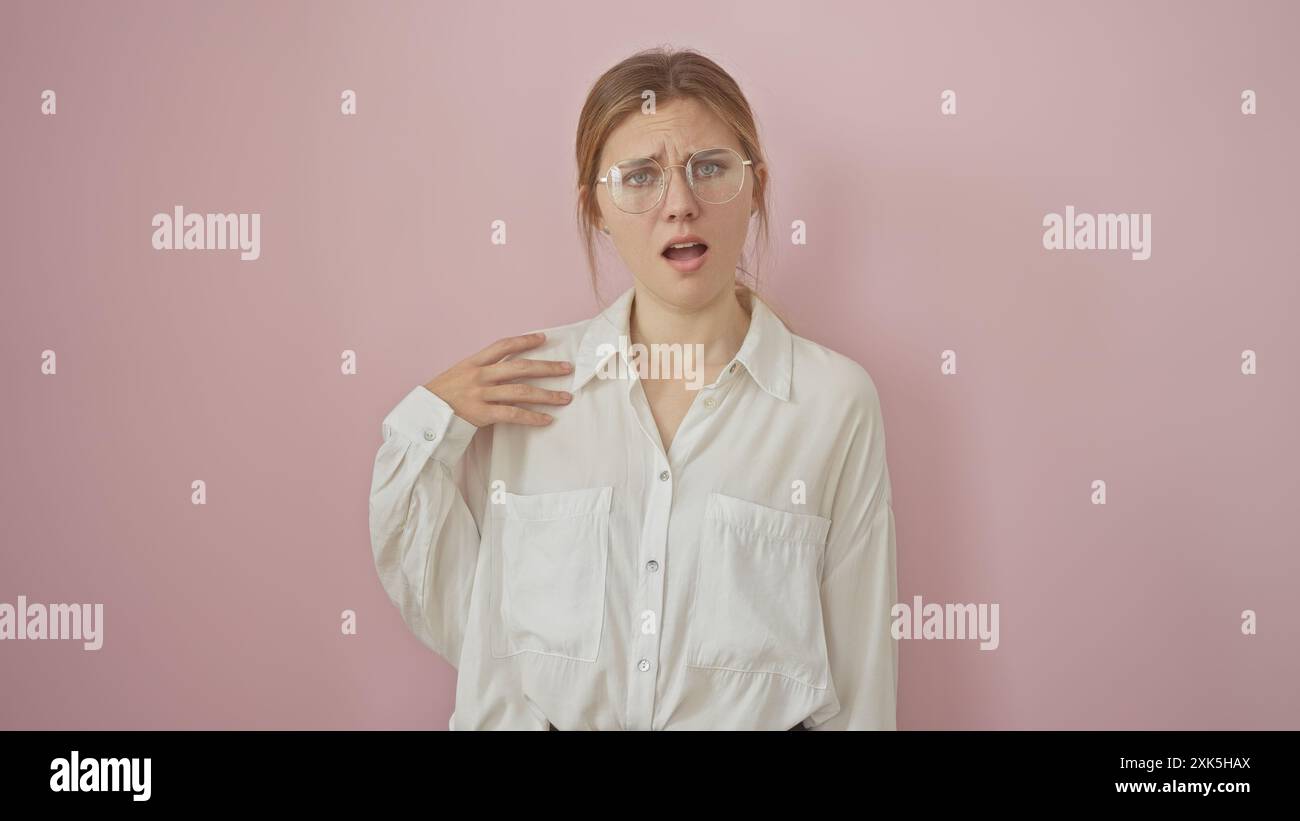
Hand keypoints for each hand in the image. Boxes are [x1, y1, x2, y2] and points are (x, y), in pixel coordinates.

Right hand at [422, 333, 572, 426]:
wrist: (420, 417)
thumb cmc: (439, 397)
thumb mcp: (457, 375)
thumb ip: (479, 371)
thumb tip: (504, 370)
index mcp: (472, 362)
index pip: (503, 345)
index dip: (524, 340)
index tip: (543, 338)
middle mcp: (479, 376)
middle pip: (520, 367)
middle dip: (547, 368)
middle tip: (567, 369)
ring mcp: (480, 395)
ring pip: (521, 391)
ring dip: (547, 395)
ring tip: (565, 398)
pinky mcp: (481, 414)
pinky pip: (513, 415)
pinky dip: (532, 417)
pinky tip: (547, 420)